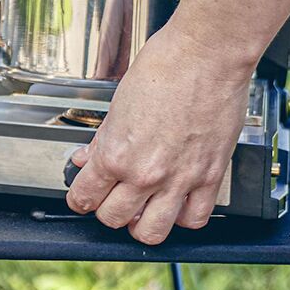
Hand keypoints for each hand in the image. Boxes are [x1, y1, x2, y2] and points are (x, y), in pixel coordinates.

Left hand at [65, 22, 252, 244]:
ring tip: (138, 210)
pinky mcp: (210, 178)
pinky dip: (181, 219)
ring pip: (151, 232)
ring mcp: (179, 180)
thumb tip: (87, 157)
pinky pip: (194, 219)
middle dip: (105, 211)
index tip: (80, 197)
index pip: (86, 196)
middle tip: (107, 199)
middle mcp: (146, 174)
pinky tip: (174, 205)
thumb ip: (102, 138)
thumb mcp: (118, 104)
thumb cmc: (162, 68)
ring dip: (139, 224)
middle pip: (114, 219)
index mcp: (116, 153)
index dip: (79, 199)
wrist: (205, 58)